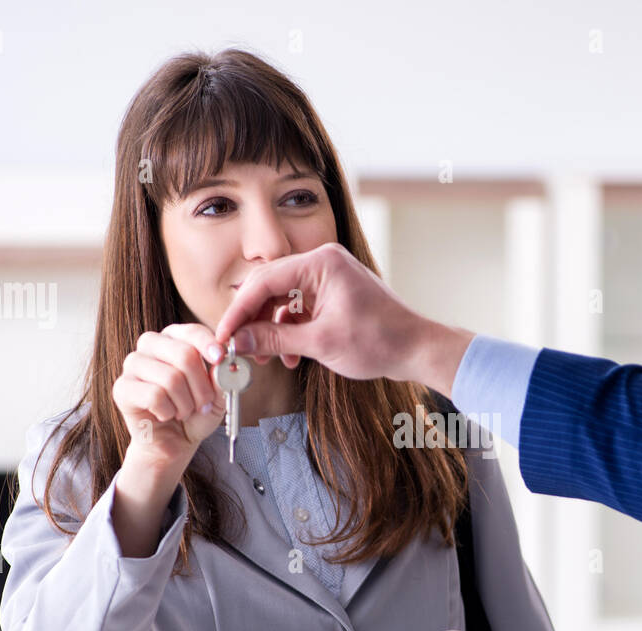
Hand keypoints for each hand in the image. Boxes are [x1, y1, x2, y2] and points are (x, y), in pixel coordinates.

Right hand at [112, 323, 227, 470]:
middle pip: (184, 354)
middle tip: (204, 404)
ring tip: (184, 412)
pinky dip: (168, 411)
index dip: (208, 344)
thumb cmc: (195, 413)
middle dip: (202, 386)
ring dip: (186, 403)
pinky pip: (154, 396)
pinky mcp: (122, 388)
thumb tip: (225, 364)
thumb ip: (223, 378)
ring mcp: (132, 365)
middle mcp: (150, 346)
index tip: (220, 359)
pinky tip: (165, 415)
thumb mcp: (218, 395)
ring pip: (171, 378)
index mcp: (174, 339)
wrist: (175, 442)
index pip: (191, 331)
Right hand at [213, 242, 474, 396]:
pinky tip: (290, 355)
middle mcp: (323, 262)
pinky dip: (290, 330)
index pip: (264, 281)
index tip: (224, 335)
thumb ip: (274, 339)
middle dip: (252, 321)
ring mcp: (328, 277)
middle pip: (269, 287)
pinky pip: (299, 307)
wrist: (416, 349)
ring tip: (264, 357)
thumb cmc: (379, 341)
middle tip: (239, 348)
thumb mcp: (320, 343)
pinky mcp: (333, 293)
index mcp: (321, 263)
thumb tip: (238, 341)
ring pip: (282, 299)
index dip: (239, 310)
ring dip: (271, 329)